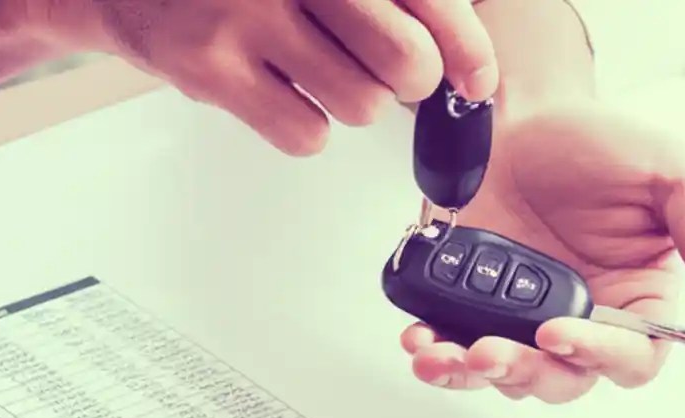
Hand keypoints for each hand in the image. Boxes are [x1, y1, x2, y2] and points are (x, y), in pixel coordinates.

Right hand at [48, 0, 498, 155]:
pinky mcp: (209, 69)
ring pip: (361, 105)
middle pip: (404, 61)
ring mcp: (244, 15)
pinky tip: (283, 92)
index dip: (465, 48)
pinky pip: (306, 135)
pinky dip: (308, 127)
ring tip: (318, 71)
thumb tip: (471, 66)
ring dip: (356, 103)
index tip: (474, 80)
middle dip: (410, 81)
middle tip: (388, 73)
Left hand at [401, 102, 684, 402]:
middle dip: (524, 372)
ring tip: (439, 354)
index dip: (600, 357)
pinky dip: (435, 350)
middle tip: (490, 350)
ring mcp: (519, 316)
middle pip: (562, 380)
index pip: (631, 360)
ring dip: (471, 373)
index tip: (560, 332)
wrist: (519, 114)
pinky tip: (419, 340)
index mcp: (635, 301)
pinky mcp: (469, 304)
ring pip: (504, 373)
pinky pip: (454, 344)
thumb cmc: (599, 142)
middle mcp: (580, 320)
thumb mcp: (672, 174)